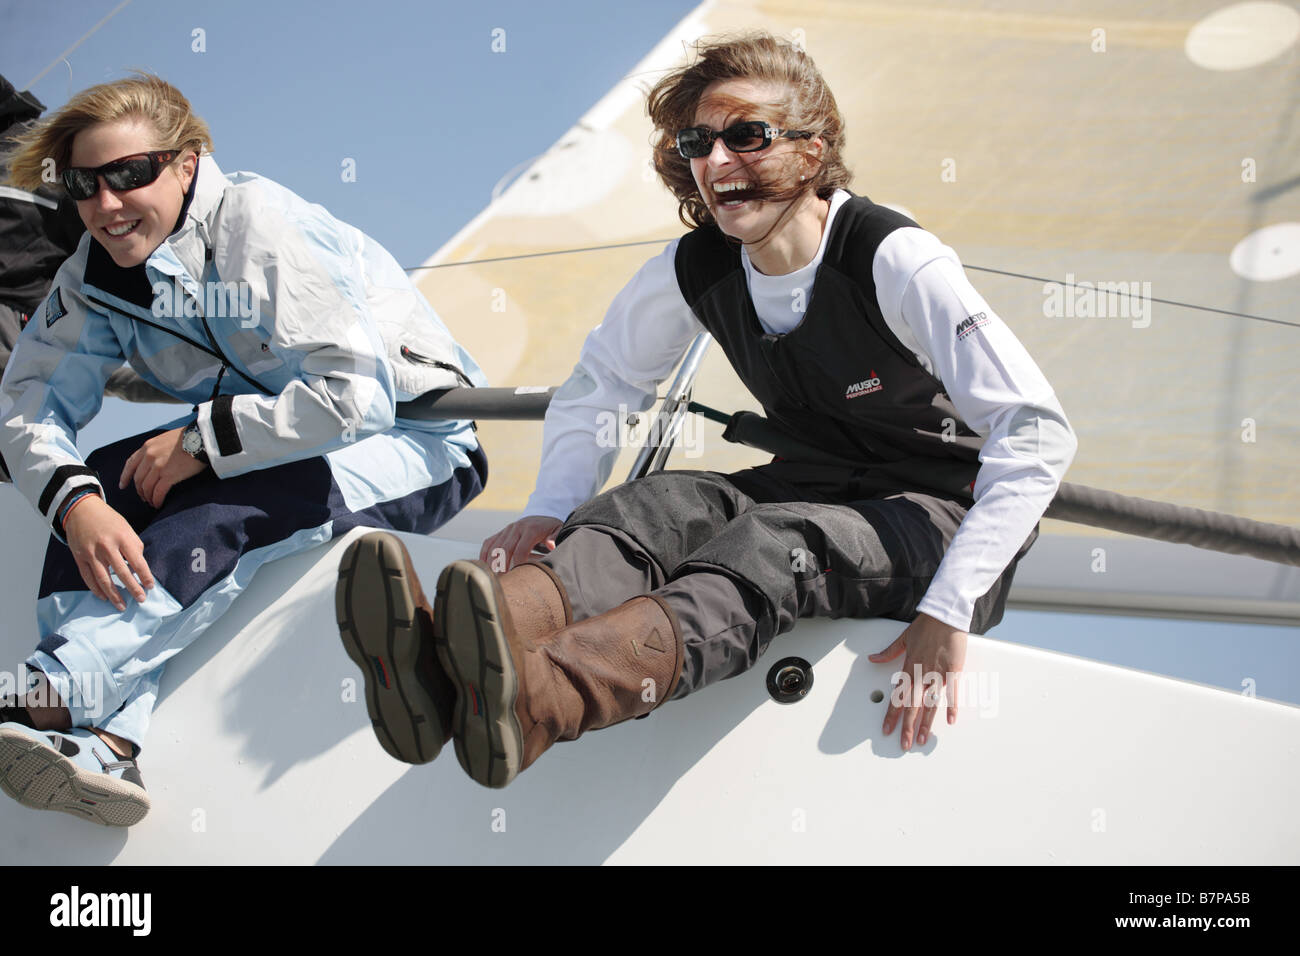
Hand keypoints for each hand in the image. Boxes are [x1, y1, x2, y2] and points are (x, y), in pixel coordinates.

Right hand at [63, 495, 154, 611]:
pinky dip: (96, 589)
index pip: (137, 562)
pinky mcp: (79, 557)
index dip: (145, 576)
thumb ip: (134, 546)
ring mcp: (91, 553)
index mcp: (122, 537)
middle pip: (122, 573)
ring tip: (122, 606)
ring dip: (113, 595)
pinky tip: (103, 597)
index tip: (151, 586)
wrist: (81, 509)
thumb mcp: (126, 528)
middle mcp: (106, 546)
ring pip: (103, 579)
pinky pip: (88, 577)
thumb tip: (139, 567)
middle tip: (141, 600)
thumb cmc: (108, 520)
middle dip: (133, 589)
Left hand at [120, 426, 207, 507]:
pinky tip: (158, 504)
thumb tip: (156, 460)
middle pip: (138, 479)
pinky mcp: (169, 476)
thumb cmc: (189, 438)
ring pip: (146, 487)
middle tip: (144, 497)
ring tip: (152, 502)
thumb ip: (157, 449)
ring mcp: (158, 467)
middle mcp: (149, 457)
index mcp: (147, 447)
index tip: (123, 485)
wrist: (202, 439)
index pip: (130, 464)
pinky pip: (158, 492)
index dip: (125, 476)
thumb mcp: (166, 439)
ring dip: (148, 497)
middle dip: (139, 491)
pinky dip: (156, 500)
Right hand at [479, 515, 563, 570]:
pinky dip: (485, 554)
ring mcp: (507, 529)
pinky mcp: (501, 532)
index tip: (518, 575)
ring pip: (494, 545)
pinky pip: (489, 542)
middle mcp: (516, 528)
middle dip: (502, 565)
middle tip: (502, 580)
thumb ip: (555, 538)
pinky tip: (485, 566)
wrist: (543, 517)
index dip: (518, 563)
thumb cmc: (551, 529)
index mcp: (530, 529)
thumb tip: (551, 545)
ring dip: (491, 561)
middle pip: (505, 548)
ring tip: (492, 576)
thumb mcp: (559, 531)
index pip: (521, 549)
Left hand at [869, 612, 966, 749]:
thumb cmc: (926, 626)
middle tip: (904, 744)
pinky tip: (949, 720)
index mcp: (909, 667)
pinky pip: (952, 691)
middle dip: (906, 726)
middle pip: (912, 705)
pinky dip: (951, 706)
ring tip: (922, 739)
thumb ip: (889, 652)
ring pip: (929, 703)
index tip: (887, 729)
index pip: (897, 696)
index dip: (892, 714)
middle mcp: (921, 673)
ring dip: (926, 722)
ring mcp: (937, 672)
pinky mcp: (953, 669)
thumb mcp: (903, 639)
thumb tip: (872, 658)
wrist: (944, 614)